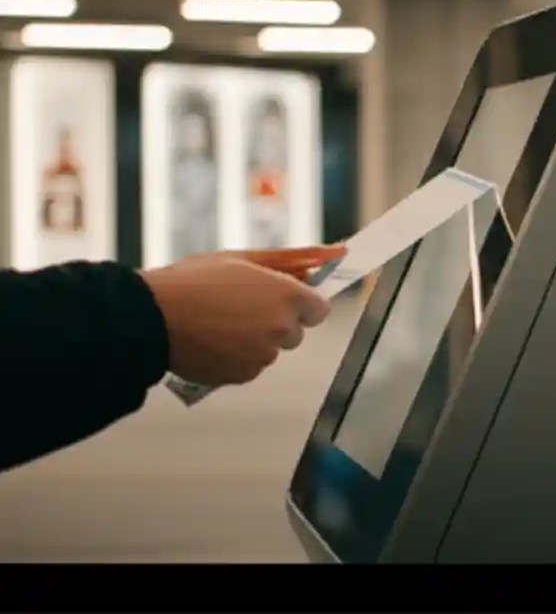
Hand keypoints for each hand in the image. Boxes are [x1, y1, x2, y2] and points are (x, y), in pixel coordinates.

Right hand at [140, 245, 344, 386]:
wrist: (152, 317)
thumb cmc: (194, 281)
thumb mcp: (241, 258)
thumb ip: (289, 259)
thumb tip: (332, 252)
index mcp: (287, 296)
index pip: (319, 309)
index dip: (300, 304)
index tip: (281, 299)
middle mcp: (281, 329)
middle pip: (295, 332)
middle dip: (276, 322)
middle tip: (241, 308)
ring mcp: (263, 355)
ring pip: (270, 350)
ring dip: (255, 341)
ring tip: (219, 323)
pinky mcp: (244, 375)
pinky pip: (250, 366)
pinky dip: (237, 358)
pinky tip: (213, 341)